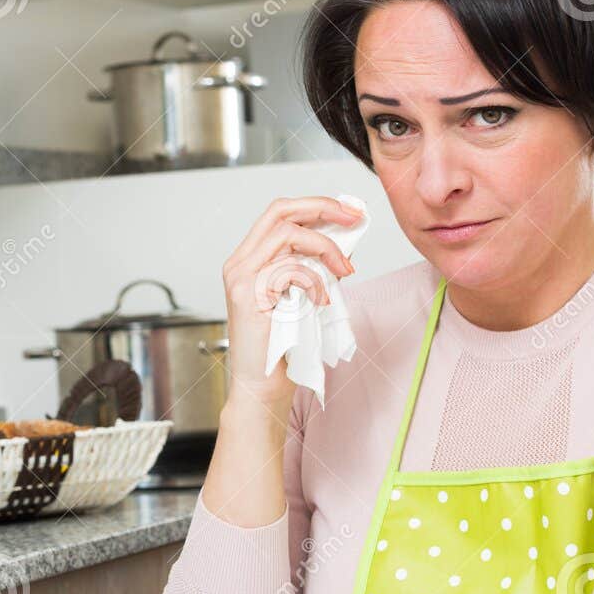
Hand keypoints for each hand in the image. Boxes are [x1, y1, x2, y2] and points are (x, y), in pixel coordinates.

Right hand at [220, 196, 362, 413]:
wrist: (262, 387)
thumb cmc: (283, 347)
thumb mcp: (304, 296)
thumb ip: (315, 266)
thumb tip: (347, 238)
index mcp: (249, 259)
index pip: (280, 213)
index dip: (317, 205)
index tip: (349, 212)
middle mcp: (239, 263)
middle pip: (280, 211)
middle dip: (322, 208)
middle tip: (353, 219)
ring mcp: (240, 278)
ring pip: (287, 235)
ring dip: (325, 248)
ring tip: (344, 272)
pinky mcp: (248, 295)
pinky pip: (289, 269)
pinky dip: (315, 281)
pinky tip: (322, 300)